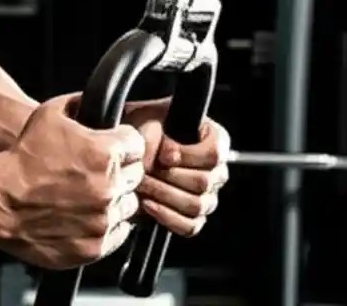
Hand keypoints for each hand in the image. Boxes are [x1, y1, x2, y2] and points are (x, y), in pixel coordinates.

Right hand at [0, 94, 145, 269]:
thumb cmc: (20, 158)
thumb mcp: (48, 114)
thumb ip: (81, 104)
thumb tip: (97, 102)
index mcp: (105, 153)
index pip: (138, 145)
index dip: (123, 144)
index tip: (112, 148)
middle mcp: (110, 187)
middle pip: (136, 176)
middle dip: (119, 170)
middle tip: (93, 171)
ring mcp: (103, 219)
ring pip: (128, 206)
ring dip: (114, 199)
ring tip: (86, 194)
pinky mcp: (95, 246)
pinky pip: (116, 233)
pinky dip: (104, 225)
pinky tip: (83, 214)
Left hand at [123, 98, 229, 237]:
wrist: (129, 149)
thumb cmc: (143, 127)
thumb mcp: (148, 119)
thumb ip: (157, 133)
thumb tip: (168, 158)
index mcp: (215, 140)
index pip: (214, 154)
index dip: (188, 156)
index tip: (163, 155)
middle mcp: (217, 170)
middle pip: (203, 182)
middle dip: (167, 177)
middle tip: (142, 172)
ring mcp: (208, 196)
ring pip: (196, 205)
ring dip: (164, 196)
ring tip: (141, 185)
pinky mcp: (194, 217)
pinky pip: (189, 226)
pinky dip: (167, 217)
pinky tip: (147, 204)